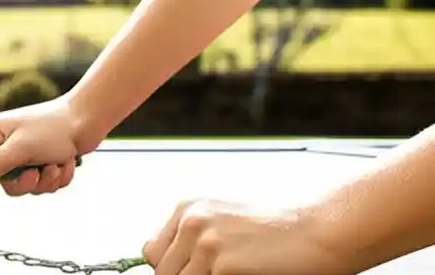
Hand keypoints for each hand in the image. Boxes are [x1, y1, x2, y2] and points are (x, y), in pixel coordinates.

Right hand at [0, 95, 90, 195]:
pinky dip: (58, 177)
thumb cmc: (53, 128)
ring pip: (28, 185)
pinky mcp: (45, 160)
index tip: (15, 174)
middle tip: (38, 172)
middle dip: (28, 181)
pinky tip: (67, 162)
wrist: (88, 120)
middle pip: (6, 181)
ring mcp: (26, 153)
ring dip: (47, 180)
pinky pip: (45, 183)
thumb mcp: (20, 149)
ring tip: (58, 163)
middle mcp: (7, 143)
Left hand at [142, 199, 352, 273]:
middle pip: (160, 270)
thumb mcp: (226, 223)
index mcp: (189, 207)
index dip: (169, 268)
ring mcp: (205, 241)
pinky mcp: (223, 264)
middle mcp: (191, 219)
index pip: (152, 250)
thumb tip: (167, 265)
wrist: (323, 230)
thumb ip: (196, 239)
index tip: (187, 272)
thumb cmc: (282, 231)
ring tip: (229, 274)